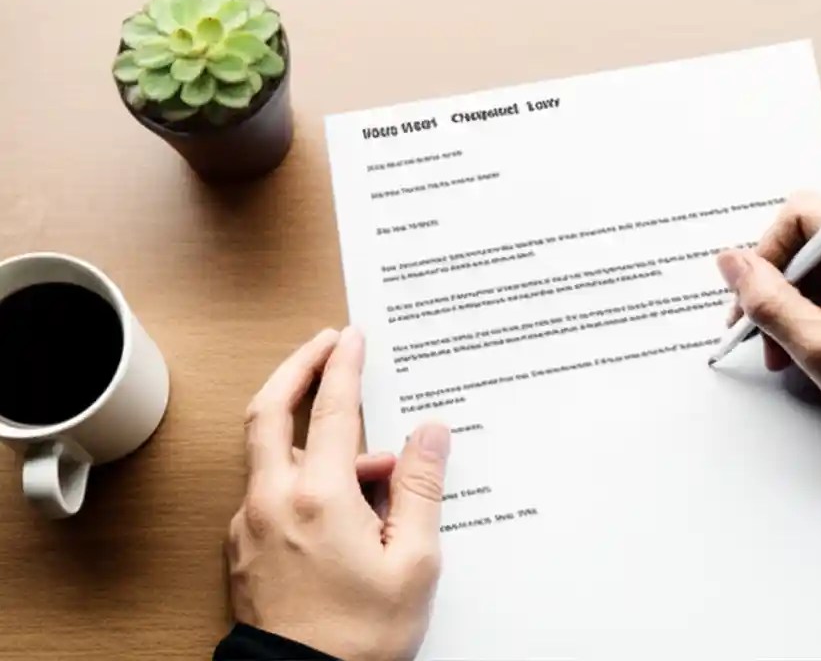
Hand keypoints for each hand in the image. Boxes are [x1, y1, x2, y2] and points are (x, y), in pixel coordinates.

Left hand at [226, 327, 451, 660]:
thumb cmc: (360, 636)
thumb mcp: (413, 561)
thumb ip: (421, 489)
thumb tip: (431, 434)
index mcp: (318, 497)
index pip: (330, 410)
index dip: (343, 366)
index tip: (352, 337)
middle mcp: (273, 501)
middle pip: (269, 411)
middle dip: (296, 369)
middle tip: (322, 344)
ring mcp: (251, 524)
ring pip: (271, 455)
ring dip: (310, 437)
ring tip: (373, 468)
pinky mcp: (243, 548)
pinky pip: (271, 492)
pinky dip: (301, 477)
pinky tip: (340, 501)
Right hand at [717, 192, 820, 475]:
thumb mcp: (816, 343)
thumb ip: (767, 300)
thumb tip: (731, 263)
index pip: (800, 214)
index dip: (767, 251)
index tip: (753, 290)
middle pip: (806, 241)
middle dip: (776, 288)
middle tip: (758, 328)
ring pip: (817, 266)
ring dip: (792, 305)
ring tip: (783, 348)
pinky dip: (814, 310)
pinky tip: (807, 343)